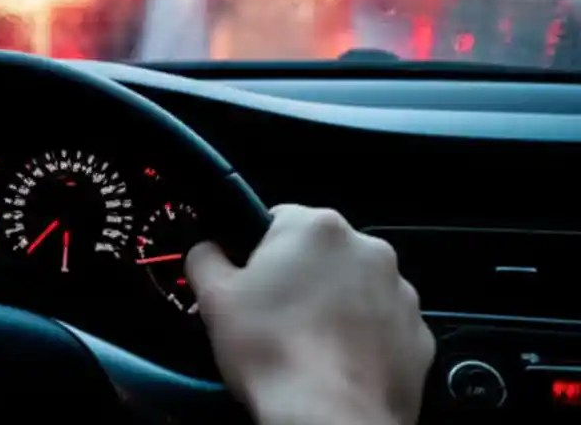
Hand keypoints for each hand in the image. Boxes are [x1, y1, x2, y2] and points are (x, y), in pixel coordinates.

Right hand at [186, 205, 433, 424]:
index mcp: (316, 227)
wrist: (328, 417)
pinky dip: (361, 339)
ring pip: (355, 289)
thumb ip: (205, 257)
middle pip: (321, 255)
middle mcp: (367, 251)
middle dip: (299, 279)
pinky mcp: (418, 335)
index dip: (258, 253)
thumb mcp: (214, 296)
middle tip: (272, 317)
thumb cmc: (273, 352)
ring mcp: (399, 294)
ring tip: (305, 344)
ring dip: (333, 307)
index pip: (279, 220)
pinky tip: (335, 362)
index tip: (250, 282)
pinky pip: (382, 327)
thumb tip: (208, 251)